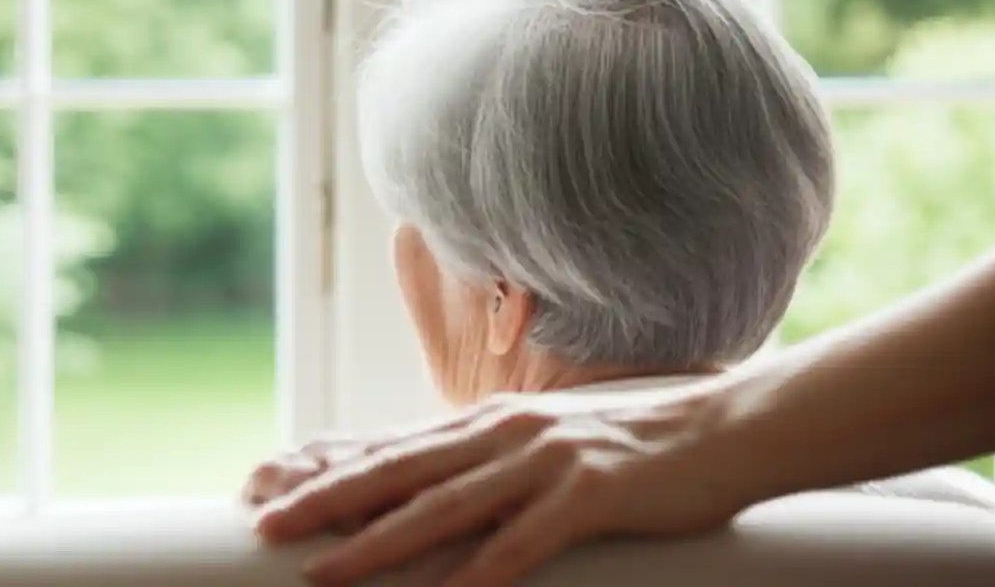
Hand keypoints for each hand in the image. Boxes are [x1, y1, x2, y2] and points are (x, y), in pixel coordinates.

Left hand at [254, 389, 748, 586]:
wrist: (726, 428)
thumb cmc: (635, 447)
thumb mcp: (548, 445)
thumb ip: (493, 464)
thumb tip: (442, 492)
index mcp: (490, 424)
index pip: (395, 449)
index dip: (332, 475)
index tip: (276, 496)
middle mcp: (505, 434)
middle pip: (400, 472)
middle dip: (328, 504)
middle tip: (268, 529)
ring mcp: (546, 461)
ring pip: (444, 507)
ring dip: (379, 543)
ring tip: (325, 574)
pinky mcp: (590, 494)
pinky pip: (522, 542)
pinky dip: (477, 574)